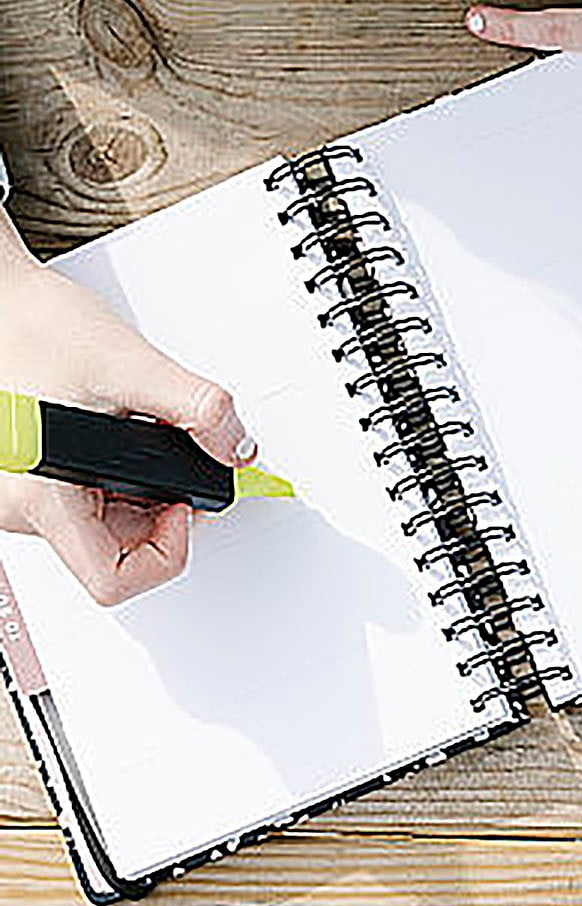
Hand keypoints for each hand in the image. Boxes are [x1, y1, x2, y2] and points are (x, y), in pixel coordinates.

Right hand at [0, 212, 253, 604]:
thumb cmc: (34, 325)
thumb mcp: (131, 363)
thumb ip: (196, 408)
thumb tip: (236, 447)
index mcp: (38, 494)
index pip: (112, 580)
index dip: (167, 552)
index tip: (186, 506)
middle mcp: (20, 506)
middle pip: (114, 553)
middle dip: (162, 513)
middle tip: (182, 463)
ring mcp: (23, 495)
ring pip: (104, 528)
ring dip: (144, 491)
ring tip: (146, 436)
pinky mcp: (32, 478)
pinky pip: (89, 500)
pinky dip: (122, 476)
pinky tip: (126, 436)